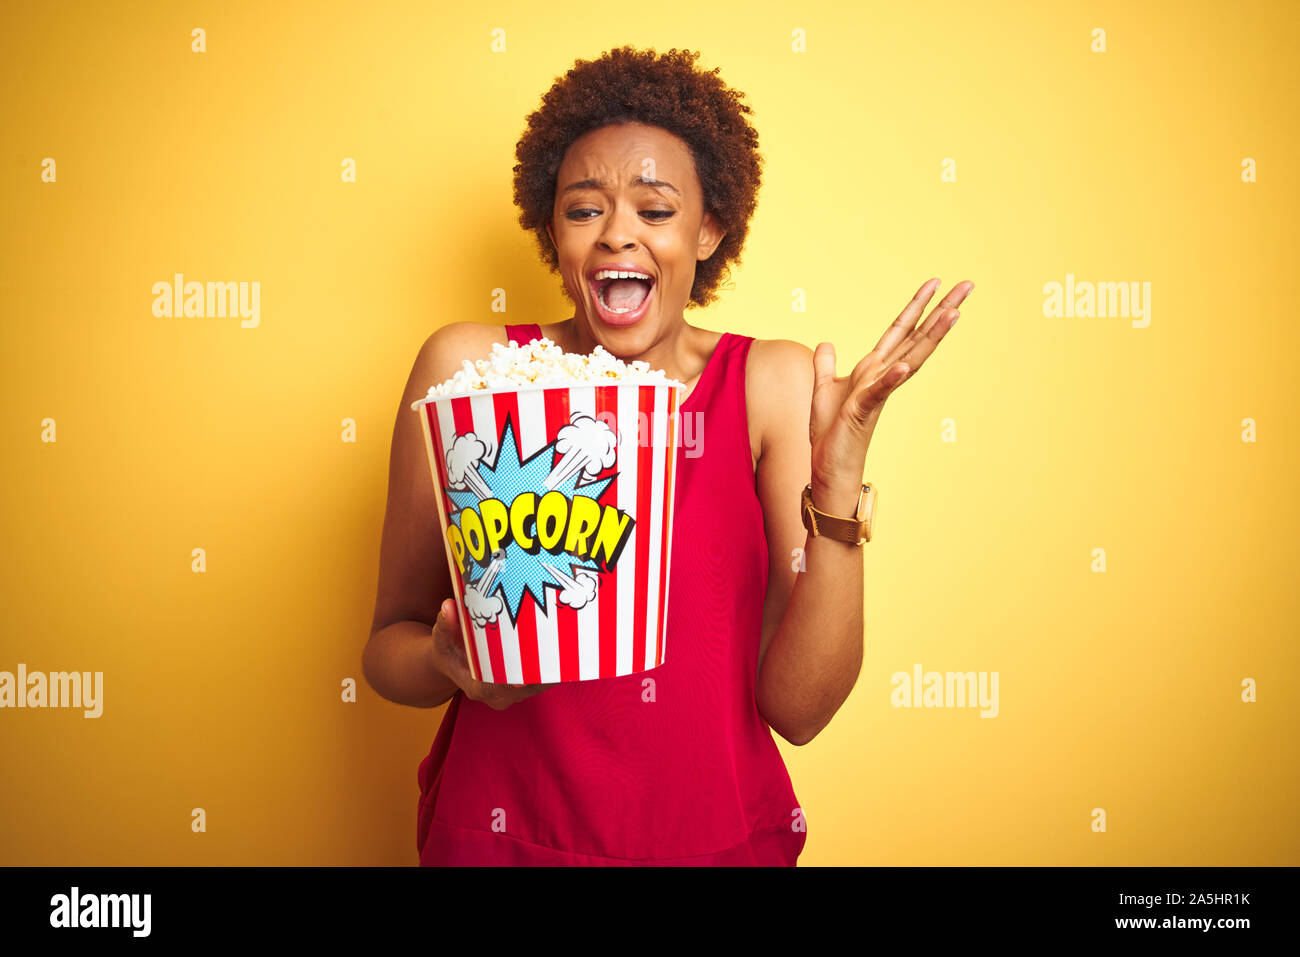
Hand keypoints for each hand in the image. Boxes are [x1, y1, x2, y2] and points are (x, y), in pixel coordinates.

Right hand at [428, 598, 559, 709]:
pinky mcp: (527, 687)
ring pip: (541, 684)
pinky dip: (556, 666)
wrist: (454, 662)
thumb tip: (449, 606)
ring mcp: (515, 695)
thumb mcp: (442, 637)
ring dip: (556, 666)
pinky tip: (568, 645)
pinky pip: (546, 680)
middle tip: (561, 642)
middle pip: (527, 687)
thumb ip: (445, 624)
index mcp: (477, 688)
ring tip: (569, 639)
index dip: (513, 682)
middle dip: (545, 669)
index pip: (497, 690)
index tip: (527, 672)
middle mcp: (499, 696)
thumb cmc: (448, 649)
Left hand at [809, 278, 972, 500]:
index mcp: (873, 368)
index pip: (900, 330)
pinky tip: (905, 364)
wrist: (828, 467)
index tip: (937, 282)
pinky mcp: (862, 411)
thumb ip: (826, 365)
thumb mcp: (822, 389)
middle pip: (916, 337)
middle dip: (941, 311)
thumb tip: (826, 342)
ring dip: (931, 336)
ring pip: (909, 359)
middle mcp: (882, 376)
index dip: (917, 306)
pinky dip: (892, 378)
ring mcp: (876, 393)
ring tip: (953, 313)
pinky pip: (879, 391)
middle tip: (968, 286)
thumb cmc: (832, 432)